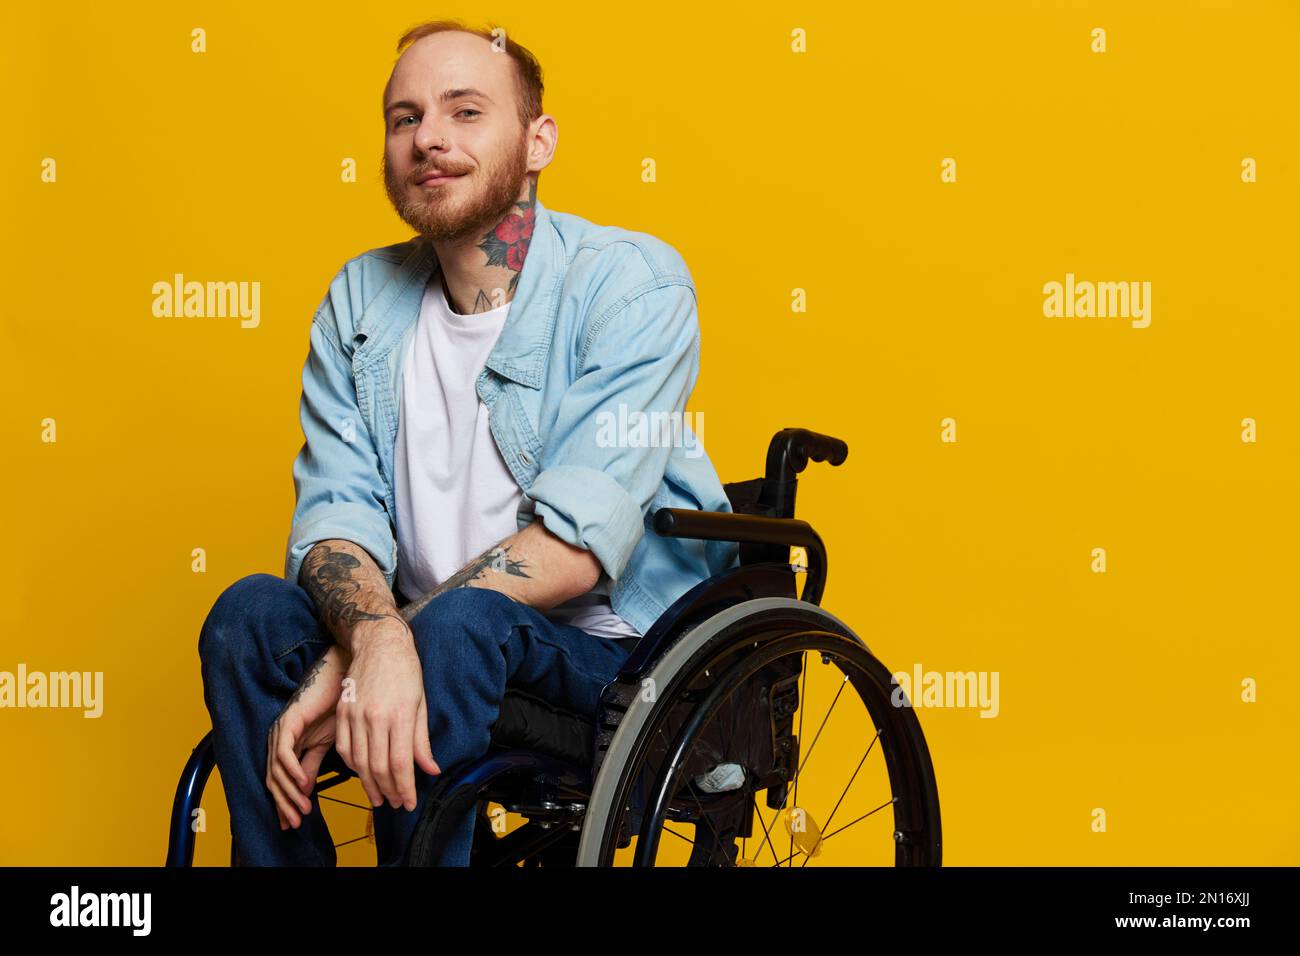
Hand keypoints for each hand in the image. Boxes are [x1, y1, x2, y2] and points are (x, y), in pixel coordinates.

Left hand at [266, 643, 348, 829]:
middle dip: (284, 804)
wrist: (347, 677)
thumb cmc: (341, 705)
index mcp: (289, 744)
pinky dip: (292, 771)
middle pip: (273, 780)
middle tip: (296, 822)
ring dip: (288, 792)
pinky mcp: (288, 721)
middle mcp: (280, 738)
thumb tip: (307, 789)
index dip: (285, 803)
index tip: (295, 823)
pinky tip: (304, 783)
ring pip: (276, 770)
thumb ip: (313, 764)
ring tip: (303, 808)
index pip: (280, 780)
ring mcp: (282, 729)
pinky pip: (284, 752)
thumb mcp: (329, 743)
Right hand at [334, 615, 440, 811]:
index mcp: (400, 715)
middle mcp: (375, 717)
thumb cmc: (406, 671)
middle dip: (388, 791)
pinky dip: (353, 766)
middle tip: (394, 804)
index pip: (400, 763)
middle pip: (378, 767)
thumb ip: (422, 741)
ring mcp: (355, 715)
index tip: (408, 803)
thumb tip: (430, 770)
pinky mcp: (342, 712)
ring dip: (369, 784)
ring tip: (379, 797)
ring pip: (359, 761)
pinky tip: (362, 774)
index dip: (404, 788)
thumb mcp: (421, 703)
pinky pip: (344, 748)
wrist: (379, 643)